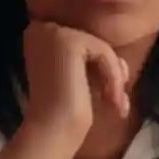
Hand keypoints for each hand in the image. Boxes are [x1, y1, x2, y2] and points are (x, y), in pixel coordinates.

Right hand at [21, 20, 129, 140]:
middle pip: (92, 43)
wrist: (52, 129)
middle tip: (118, 102)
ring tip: (117, 105)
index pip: (82, 45)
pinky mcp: (69, 41)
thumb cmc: (65, 111)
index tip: (109, 94)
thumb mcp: (79, 79)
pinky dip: (113, 76)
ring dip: (114, 77)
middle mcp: (41, 29)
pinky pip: (104, 51)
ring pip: (101, 47)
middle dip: (110, 71)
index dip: (100, 67)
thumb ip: (92, 63)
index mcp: (39, 38)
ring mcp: (53, 32)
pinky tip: (112, 99)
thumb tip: (120, 61)